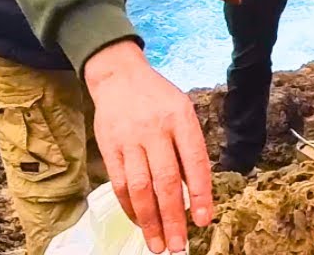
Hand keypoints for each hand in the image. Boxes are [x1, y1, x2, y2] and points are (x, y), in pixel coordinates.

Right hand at [85, 41, 212, 254]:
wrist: (119, 76)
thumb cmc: (159, 99)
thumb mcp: (183, 112)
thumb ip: (188, 148)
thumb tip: (193, 192)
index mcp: (181, 119)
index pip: (194, 162)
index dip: (200, 194)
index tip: (204, 220)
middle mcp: (155, 130)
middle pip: (165, 181)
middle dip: (173, 217)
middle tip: (179, 245)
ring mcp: (130, 140)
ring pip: (139, 188)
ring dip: (149, 220)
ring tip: (158, 244)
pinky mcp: (109, 148)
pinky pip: (119, 184)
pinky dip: (130, 208)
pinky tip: (140, 223)